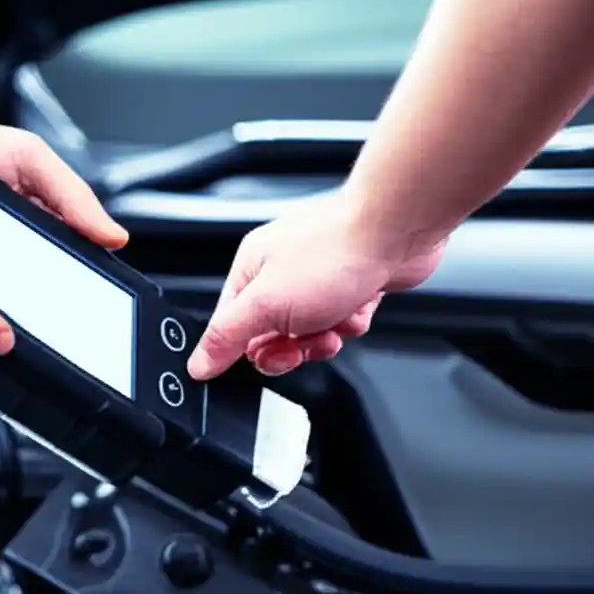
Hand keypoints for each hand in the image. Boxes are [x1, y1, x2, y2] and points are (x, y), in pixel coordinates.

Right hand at [186, 190, 444, 380]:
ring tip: (339, 319)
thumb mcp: (266, 305)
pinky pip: (343, 322)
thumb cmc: (334, 252)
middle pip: (273, 336)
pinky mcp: (350, 285)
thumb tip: (198, 363)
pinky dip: (353, 321)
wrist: (395, 230)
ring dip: (328, 334)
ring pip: (311, 333)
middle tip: (310, 339)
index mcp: (251, 271)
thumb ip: (227, 337)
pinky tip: (360, 305)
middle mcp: (281, 272)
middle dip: (296, 345)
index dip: (253, 349)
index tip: (274, 355)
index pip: (232, 328)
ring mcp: (317, 278)